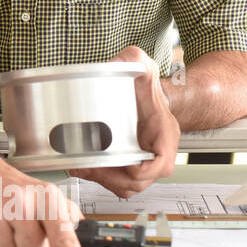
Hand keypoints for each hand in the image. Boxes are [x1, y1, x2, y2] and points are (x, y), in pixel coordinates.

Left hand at [69, 46, 179, 197]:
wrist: (141, 88)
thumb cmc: (143, 81)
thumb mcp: (140, 64)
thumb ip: (132, 59)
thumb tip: (116, 62)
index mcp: (164, 131)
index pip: (163, 163)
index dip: (144, 171)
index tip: (124, 165)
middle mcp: (157, 148)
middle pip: (142, 181)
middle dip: (114, 178)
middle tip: (90, 167)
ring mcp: (143, 157)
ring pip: (129, 186)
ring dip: (106, 182)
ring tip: (83, 168)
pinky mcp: (129, 161)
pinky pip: (119, 182)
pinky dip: (102, 179)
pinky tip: (84, 167)